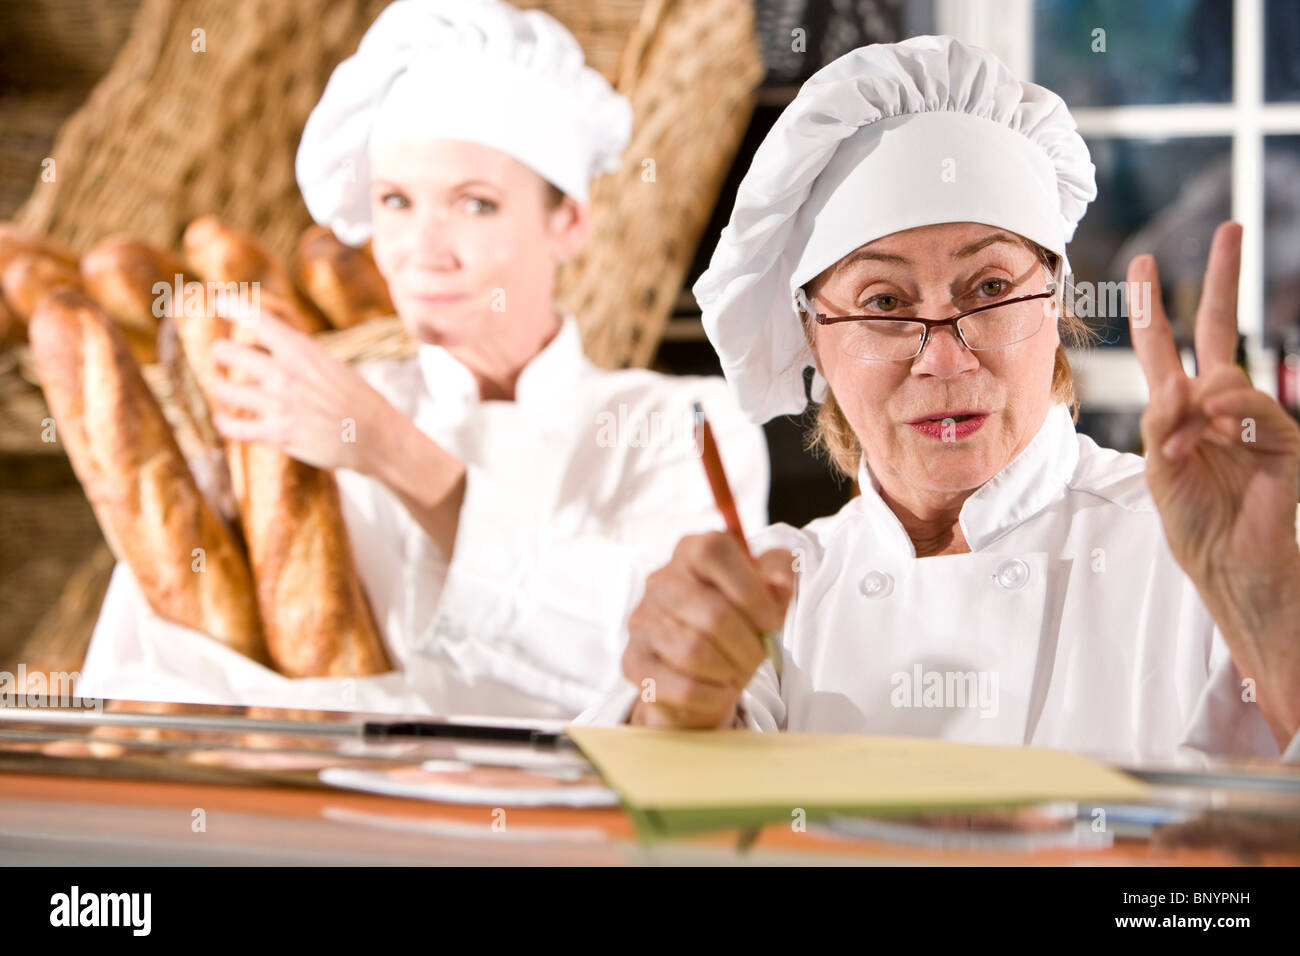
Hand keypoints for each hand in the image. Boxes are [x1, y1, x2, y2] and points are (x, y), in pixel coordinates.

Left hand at [207, 293, 398, 472]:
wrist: (377, 436)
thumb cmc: (357, 399)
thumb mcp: (330, 364)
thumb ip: (298, 353)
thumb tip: (268, 340)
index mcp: (302, 351)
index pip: (257, 318)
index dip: (232, 306)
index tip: (218, 302)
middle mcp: (286, 374)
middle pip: (226, 352)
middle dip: (218, 354)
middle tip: (219, 357)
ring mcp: (280, 404)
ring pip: (223, 389)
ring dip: (218, 387)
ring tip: (221, 387)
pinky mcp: (278, 434)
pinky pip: (234, 427)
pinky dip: (224, 422)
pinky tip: (224, 419)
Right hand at [623, 532, 794, 728]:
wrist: (705, 671)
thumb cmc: (739, 621)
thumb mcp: (767, 592)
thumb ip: (780, 574)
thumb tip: (780, 583)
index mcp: (691, 551)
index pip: (715, 552)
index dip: (751, 591)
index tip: (771, 622)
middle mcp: (659, 580)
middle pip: (713, 614)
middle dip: (748, 645)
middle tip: (758, 657)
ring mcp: (641, 621)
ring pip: (695, 653)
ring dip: (730, 671)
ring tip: (736, 672)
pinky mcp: (633, 661)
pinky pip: (680, 687)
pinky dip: (711, 695)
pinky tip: (719, 691)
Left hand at [1128, 222, 1299, 586]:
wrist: (1229, 561)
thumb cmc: (1193, 519)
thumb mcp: (1157, 464)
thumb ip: (1163, 417)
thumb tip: (1185, 381)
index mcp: (1181, 407)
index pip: (1165, 345)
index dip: (1150, 306)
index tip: (1141, 264)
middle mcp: (1219, 403)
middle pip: (1219, 328)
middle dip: (1222, 278)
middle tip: (1229, 229)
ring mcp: (1253, 416)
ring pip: (1224, 378)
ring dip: (1195, 413)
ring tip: (1181, 449)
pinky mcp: (1284, 437)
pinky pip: (1252, 407)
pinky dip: (1228, 421)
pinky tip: (1218, 436)